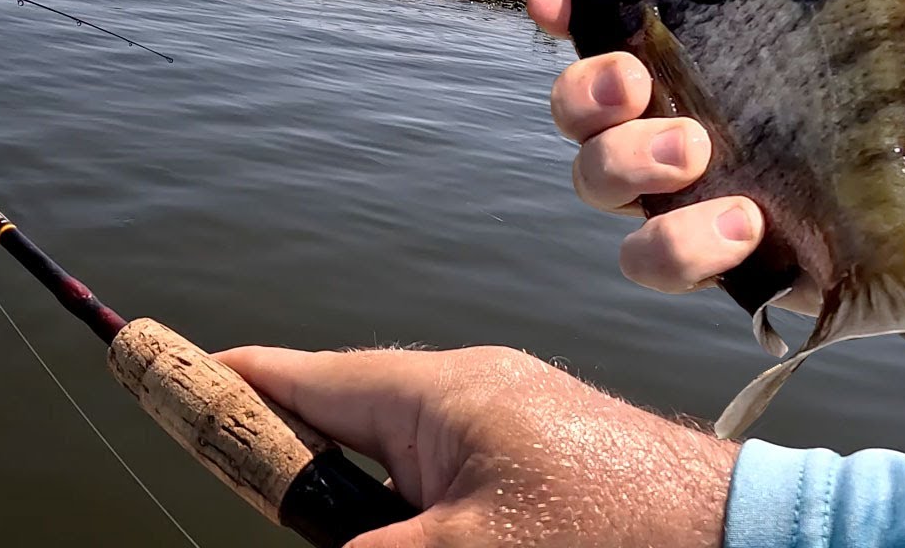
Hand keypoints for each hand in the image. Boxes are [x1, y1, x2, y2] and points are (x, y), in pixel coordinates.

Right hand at [215, 345, 738, 546]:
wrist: (738, 533)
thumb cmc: (614, 531)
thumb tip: (324, 541)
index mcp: (438, 393)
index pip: (303, 380)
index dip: (229, 384)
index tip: (166, 372)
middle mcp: (465, 392)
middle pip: (341, 420)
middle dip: (296, 466)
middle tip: (278, 495)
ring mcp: (503, 420)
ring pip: (393, 457)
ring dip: (361, 499)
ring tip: (372, 523)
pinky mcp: (532, 452)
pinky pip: (442, 473)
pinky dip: (411, 502)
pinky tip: (420, 529)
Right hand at [528, 0, 904, 313]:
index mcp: (693, 50)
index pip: (601, 22)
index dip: (562, 7)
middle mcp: (665, 114)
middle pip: (575, 108)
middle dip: (585, 91)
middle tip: (635, 83)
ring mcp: (678, 188)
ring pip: (594, 180)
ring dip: (626, 162)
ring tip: (695, 151)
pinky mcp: (708, 253)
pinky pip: (650, 260)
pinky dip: (680, 244)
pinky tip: (744, 226)